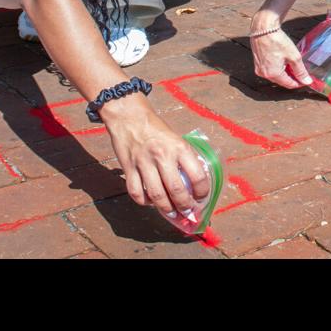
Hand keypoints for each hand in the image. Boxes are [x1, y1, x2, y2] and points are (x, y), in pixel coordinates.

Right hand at [99, 96, 212, 225]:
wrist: (129, 116)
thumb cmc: (156, 129)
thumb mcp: (177, 139)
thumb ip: (185, 158)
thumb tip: (195, 182)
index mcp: (179, 148)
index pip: (198, 176)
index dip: (202, 192)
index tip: (202, 198)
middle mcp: (162, 156)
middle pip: (177, 190)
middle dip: (185, 206)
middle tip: (188, 212)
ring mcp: (144, 163)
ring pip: (157, 195)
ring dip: (167, 209)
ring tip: (172, 214)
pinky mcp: (128, 168)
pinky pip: (136, 193)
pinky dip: (144, 202)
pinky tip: (150, 201)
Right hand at [250, 19, 313, 88]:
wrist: (264, 28)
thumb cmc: (278, 40)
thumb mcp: (294, 57)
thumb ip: (301, 71)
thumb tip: (307, 81)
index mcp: (273, 74)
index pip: (289, 84)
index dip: (299, 83)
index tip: (306, 79)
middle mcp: (264, 74)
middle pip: (282, 81)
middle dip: (292, 77)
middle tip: (301, 70)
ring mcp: (259, 68)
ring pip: (276, 76)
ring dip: (285, 73)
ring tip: (292, 64)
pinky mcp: (257, 63)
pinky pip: (270, 70)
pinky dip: (277, 68)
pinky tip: (283, 60)